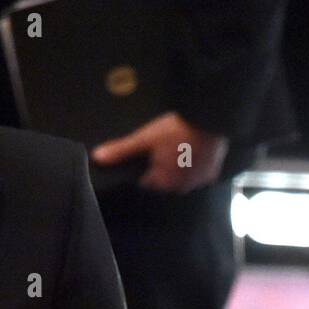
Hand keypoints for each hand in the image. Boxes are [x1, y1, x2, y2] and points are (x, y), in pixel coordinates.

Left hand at [90, 112, 228, 193]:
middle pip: (164, 182)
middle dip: (162, 169)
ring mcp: (198, 182)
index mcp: (163, 183)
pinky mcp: (212, 174)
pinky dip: (194, 166)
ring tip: (178, 149)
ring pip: (182, 179)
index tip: (147, 155)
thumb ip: (121, 150)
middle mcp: (181, 188)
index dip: (144, 169)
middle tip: (163, 148)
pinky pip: (198, 174)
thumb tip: (97, 158)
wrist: (210, 120)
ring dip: (178, 169)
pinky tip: (192, 152)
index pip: (146, 183)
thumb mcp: (145, 138)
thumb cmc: (175, 130)